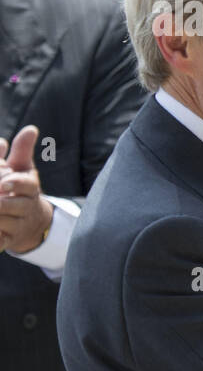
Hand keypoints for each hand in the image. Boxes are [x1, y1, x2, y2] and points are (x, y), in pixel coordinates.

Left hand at [0, 126, 53, 255]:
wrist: (31, 224)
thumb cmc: (20, 190)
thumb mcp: (23, 169)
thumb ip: (22, 150)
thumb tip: (31, 129)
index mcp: (30, 189)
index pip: (26, 185)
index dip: (15, 184)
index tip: (4, 183)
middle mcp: (26, 208)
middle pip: (12, 206)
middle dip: (0, 204)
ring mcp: (17, 226)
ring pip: (2, 223)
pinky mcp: (8, 241)